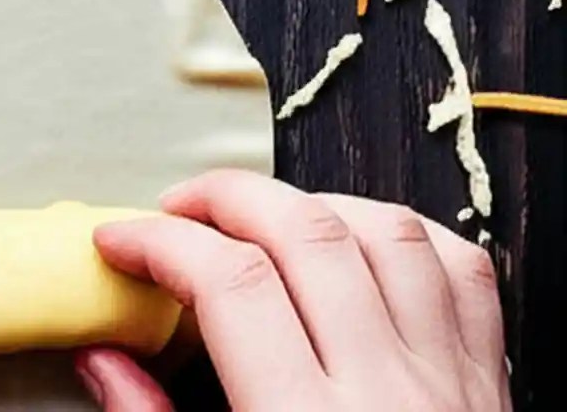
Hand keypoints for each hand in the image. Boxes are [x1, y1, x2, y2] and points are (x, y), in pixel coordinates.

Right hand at [77, 170, 510, 411]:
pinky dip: (401, 230)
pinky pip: (459, 267)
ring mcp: (447, 380)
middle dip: (223, 198)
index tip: (118, 240)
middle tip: (174, 211)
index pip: (229, 284)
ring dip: (308, 203)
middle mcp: (386, 391)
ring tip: (257, 218)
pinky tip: (355, 239)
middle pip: (304, 234)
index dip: (159, 242)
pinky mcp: (486, 383)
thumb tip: (102, 361)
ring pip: (384, 232)